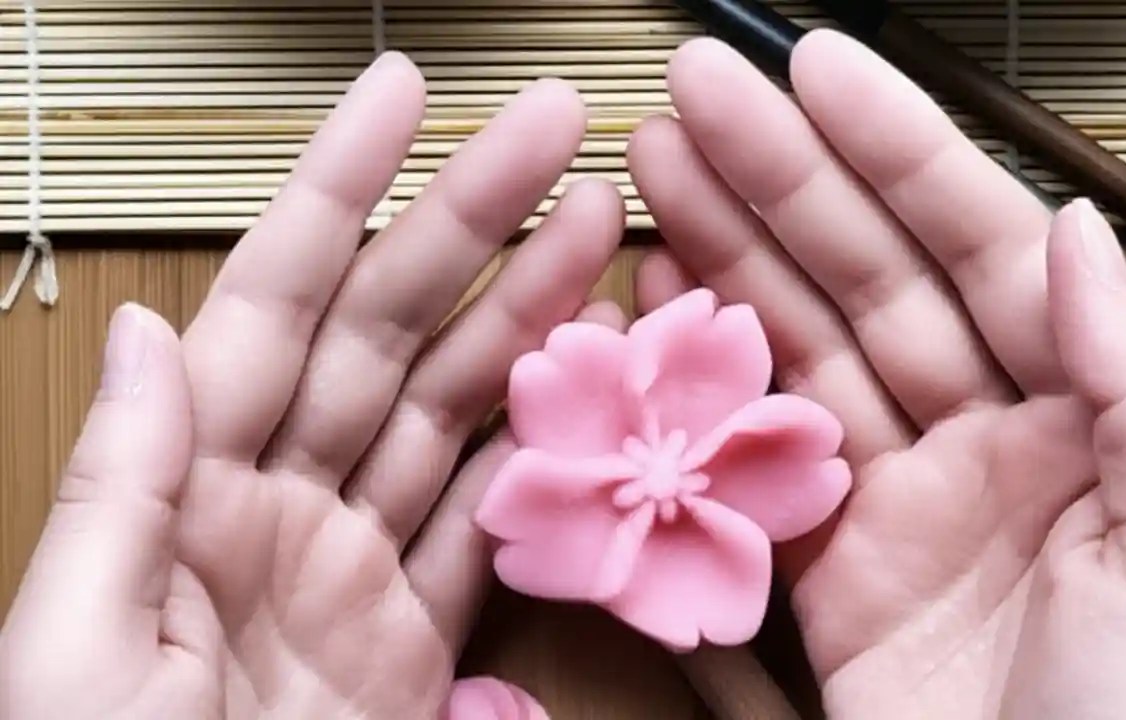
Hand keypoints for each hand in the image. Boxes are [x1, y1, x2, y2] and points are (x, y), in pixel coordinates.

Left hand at [0, 53, 618, 718]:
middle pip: (392, 330)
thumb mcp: (74, 658)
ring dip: (528, 315)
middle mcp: (277, 505)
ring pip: (456, 406)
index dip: (339, 190)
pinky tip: (585, 387)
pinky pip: (487, 518)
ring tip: (597, 229)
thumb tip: (148, 339)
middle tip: (552, 137)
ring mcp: (355, 564)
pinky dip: (542, 452)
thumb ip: (117, 493)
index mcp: (189, 493)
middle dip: (473, 221)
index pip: (276, 304)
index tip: (399, 97)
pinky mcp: (415, 634)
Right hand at [627, 31, 1125, 718]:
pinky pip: (749, 447)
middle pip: (867, 274)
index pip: (979, 247)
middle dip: (781, 176)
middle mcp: (985, 433)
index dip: (896, 152)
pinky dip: (701, 374)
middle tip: (698, 96)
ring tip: (660, 166)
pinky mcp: (819, 559)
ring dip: (728, 250)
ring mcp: (891, 492)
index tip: (817, 73)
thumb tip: (1076, 233)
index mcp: (1084, 413)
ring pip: (799, 343)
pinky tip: (663, 301)